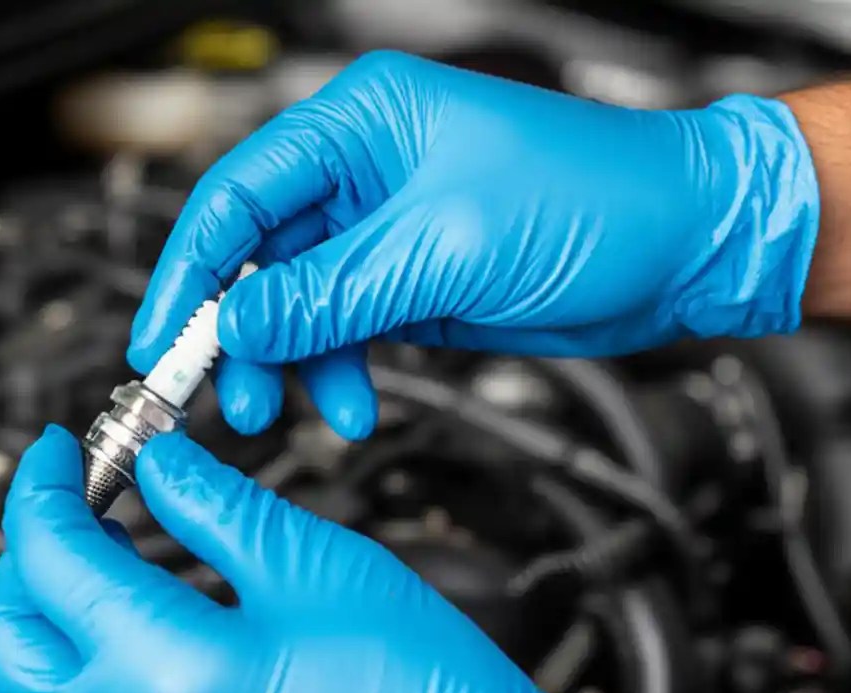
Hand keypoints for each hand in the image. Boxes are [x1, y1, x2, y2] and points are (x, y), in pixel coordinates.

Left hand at [0, 426, 564, 692]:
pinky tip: (137, 600)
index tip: (61, 447)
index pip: (51, 558)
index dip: (43, 486)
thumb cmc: (418, 689)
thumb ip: (215, 506)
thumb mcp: (315, 566)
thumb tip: (156, 459)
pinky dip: (89, 647)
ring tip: (108, 536)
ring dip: (53, 601)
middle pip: (13, 638)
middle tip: (70, 493)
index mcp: (167, 670)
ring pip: (41, 683)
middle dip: (26, 554)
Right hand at [127, 50, 818, 439]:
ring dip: (288, 363)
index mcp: (359, 124)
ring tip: (288, 410)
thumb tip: (239, 324)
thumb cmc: (597, 199)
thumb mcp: (445, 248)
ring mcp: (383, 229)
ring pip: (295, 303)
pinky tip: (352, 404)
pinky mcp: (408, 278)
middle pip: (258, 256)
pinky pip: (342, 328)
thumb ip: (330, 293)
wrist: (687, 243)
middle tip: (217, 394)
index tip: (163, 337)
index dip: (190, 271)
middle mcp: (361, 172)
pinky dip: (337, 371)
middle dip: (236, 331)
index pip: (238, 195)